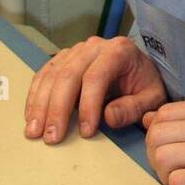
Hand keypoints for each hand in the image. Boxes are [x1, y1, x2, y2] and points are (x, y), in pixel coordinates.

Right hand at [24, 35, 167, 142]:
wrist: (139, 68)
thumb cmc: (145, 83)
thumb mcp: (152, 97)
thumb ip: (134, 108)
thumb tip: (108, 117)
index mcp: (119, 51)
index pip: (96, 77)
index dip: (88, 105)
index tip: (85, 132)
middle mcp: (93, 47)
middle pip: (68, 75)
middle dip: (57, 109)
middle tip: (52, 137)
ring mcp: (75, 51)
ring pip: (52, 75)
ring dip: (40, 105)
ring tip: (34, 132)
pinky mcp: (63, 59)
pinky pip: (44, 75)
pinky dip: (35, 96)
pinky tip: (31, 116)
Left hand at [142, 97, 184, 184]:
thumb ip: (181, 123)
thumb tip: (147, 118)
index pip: (164, 113)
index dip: (157, 136)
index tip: (174, 152)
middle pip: (158, 135)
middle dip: (158, 159)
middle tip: (177, 171)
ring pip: (163, 158)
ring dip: (168, 177)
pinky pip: (177, 182)